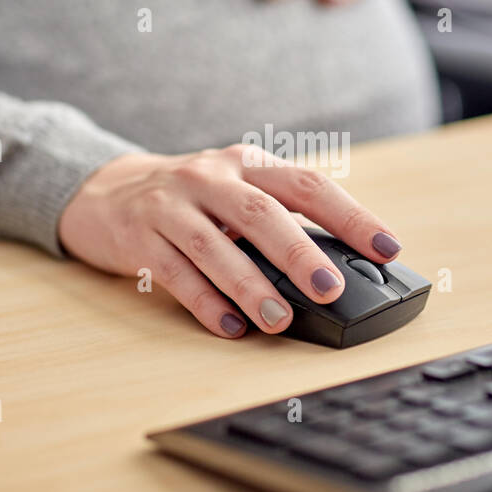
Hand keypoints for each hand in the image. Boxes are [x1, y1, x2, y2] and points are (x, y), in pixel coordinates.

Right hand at [58, 144, 403, 338]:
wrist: (103, 191)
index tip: (387, 248)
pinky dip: (205, 302)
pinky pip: (175, 273)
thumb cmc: (189, 200)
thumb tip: (336, 272)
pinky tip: (230, 327)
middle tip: (330, 289)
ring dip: (250, 286)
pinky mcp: (138, 236)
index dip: (351, 216)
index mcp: (247, 165)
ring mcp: (171, 205)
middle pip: (261, 213)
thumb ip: (277, 221)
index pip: (307, 185)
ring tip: (279, 320)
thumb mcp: (234, 194)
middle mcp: (210, 178)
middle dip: (300, 253)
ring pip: (215, 246)